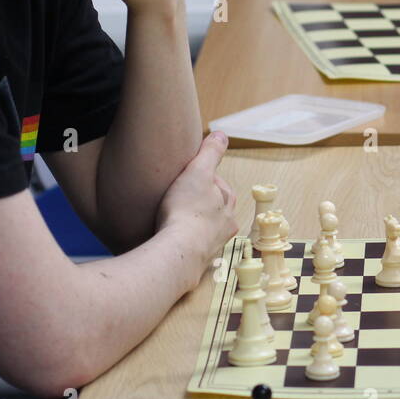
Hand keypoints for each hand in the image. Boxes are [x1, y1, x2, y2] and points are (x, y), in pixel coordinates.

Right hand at [155, 132, 238, 270]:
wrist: (178, 253)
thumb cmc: (188, 211)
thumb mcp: (198, 172)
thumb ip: (210, 153)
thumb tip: (222, 135)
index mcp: (227, 205)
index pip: (219, 186)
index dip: (204, 179)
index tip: (189, 177)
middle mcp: (224, 227)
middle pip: (214, 210)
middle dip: (201, 204)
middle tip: (180, 199)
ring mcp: (211, 246)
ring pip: (204, 231)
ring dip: (192, 226)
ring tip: (174, 221)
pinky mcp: (196, 263)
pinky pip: (191, 250)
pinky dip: (184, 244)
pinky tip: (172, 243)